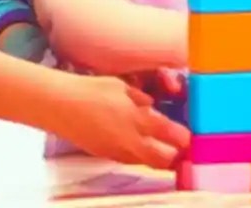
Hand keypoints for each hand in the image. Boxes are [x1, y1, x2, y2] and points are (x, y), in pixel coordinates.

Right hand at [46, 73, 190, 168]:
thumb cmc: (90, 90)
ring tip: (166, 148)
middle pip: (163, 159)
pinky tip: (140, 145)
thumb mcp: (122, 88)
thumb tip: (152, 107)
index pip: (171, 135)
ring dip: (158, 157)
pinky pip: (129, 160)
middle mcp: (129, 139)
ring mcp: (115, 150)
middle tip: (183, 148)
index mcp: (137, 118)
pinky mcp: (103, 154)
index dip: (185, 138)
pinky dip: (139, 155)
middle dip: (176, 156)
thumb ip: (141, 100)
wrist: (58, 105)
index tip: (192, 136)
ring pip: (146, 162)